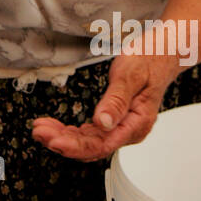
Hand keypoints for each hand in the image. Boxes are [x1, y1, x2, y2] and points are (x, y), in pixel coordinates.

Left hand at [31, 49, 179, 161]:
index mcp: (137, 123)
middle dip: (62, 141)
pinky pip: (90, 133)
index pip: (103, 144)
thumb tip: (102, 123)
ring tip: (41, 129)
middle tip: (39, 132)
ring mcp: (121, 127)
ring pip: (88, 141)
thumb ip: (117, 100)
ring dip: (63, 137)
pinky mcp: (113, 122)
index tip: (55, 142)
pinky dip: (70, 131)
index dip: (76, 147)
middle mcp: (129, 130)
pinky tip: (55, 128)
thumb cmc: (149, 60)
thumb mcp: (131, 75)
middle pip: (92, 146)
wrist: (160, 53)